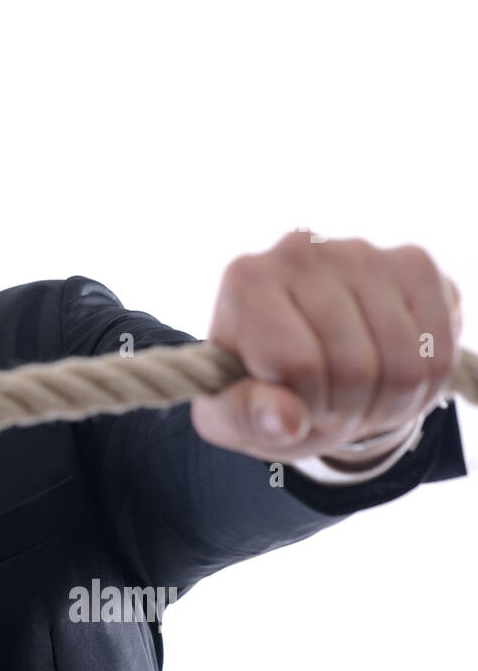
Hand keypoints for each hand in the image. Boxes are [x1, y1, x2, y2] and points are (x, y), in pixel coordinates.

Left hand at [191, 230, 461, 462]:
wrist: (302, 356)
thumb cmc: (257, 386)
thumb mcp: (229, 414)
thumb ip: (246, 417)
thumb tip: (287, 420)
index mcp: (246, 281)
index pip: (299, 366)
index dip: (305, 406)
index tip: (291, 405)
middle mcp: (301, 250)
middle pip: (355, 367)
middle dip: (347, 409)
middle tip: (329, 406)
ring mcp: (362, 251)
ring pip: (405, 364)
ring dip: (388, 402)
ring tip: (356, 396)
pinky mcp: (413, 263)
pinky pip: (441, 349)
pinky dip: (423, 383)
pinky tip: (390, 374)